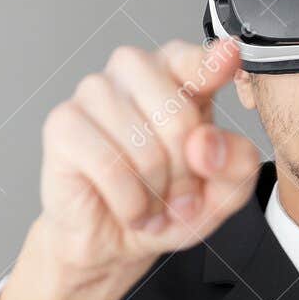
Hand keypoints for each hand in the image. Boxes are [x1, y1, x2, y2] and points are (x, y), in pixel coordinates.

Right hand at [0, 39, 260, 299]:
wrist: (113, 242)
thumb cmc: (166, 204)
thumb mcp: (222, 192)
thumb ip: (235, 164)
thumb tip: (207, 143)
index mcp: (178, 77)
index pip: (195, 60)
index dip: (212, 64)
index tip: (230, 57)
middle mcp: (135, 74)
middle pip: (177, 113)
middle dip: (186, 171)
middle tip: (182, 200)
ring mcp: (94, 93)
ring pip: (142, 143)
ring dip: (155, 190)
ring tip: (153, 205)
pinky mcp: (63, 124)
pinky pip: (109, 164)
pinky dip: (129, 200)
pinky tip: (130, 209)